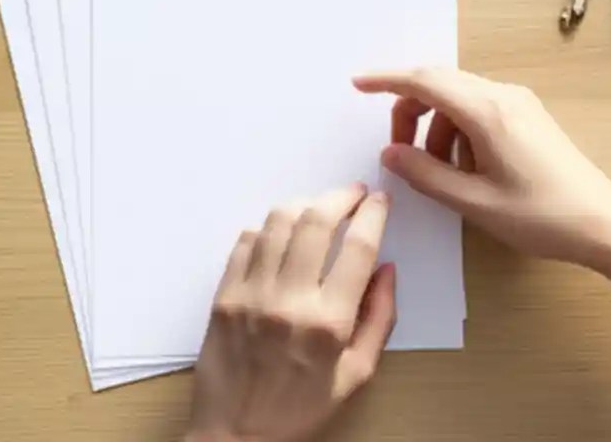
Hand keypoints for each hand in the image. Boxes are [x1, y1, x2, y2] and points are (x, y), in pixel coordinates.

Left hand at [185, 185, 396, 441]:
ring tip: (319, 209)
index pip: (358, 248)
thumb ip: (380, 318)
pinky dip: (268, 228)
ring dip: (304, 205)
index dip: (374, 215)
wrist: (236, 438)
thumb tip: (387, 269)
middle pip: (317, 221)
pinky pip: (245, 242)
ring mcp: (251, 296)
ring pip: (278, 222)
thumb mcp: (357, 375)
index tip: (380, 202)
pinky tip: (281, 235)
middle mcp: (289, 302)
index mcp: (329, 323)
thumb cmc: (300, 411)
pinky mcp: (223, 297)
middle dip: (341, 197)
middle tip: (354, 194)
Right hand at [356, 68, 610, 353]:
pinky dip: (459, 132)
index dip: (386, 80)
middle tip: (398, 154)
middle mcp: (504, 96)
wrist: (604, 224)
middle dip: (409, 111)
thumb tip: (390, 154)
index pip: (426, 80)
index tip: (357, 84)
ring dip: (435, 128)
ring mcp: (519, 104)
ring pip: (458, 99)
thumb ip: (426, 175)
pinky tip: (466, 170)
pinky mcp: (528, 117)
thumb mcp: (474, 202)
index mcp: (488, 112)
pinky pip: (479, 111)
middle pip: (440, 84)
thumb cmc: (540, 217)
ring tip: (439, 174)